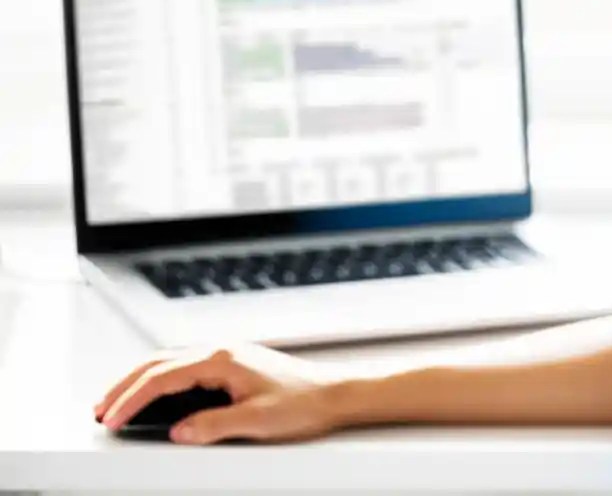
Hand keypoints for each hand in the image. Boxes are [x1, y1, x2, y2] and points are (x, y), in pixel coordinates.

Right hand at [95, 343, 347, 444]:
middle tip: (101, 410)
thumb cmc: (305, 403)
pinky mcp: (233, 367)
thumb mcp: (256, 422)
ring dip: (141, 381)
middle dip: (125, 386)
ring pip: (170, 363)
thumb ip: (212, 426)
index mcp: (222, 361)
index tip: (112, 419)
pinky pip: (185, 368)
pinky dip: (162, 381)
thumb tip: (177, 432)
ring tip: (119, 403)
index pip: (162, 377)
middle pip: (159, 363)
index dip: (132, 400)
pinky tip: (156, 396)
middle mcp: (221, 352)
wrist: (336, 393)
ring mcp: (227, 357)